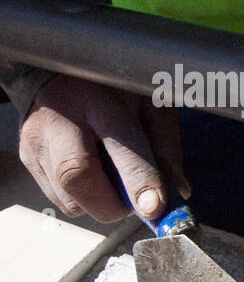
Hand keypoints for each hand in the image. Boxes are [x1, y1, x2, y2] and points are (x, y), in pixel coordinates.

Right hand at [18, 75, 187, 222]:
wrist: (62, 73)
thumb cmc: (115, 91)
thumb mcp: (152, 106)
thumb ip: (165, 148)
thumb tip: (178, 193)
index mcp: (99, 100)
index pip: (119, 146)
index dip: (138, 181)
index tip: (155, 208)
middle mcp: (59, 121)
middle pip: (77, 177)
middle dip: (114, 203)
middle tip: (137, 200)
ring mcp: (36, 142)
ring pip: (69, 198)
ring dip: (101, 203)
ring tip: (113, 176)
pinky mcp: (27, 159)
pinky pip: (59, 199)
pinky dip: (85, 199)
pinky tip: (94, 174)